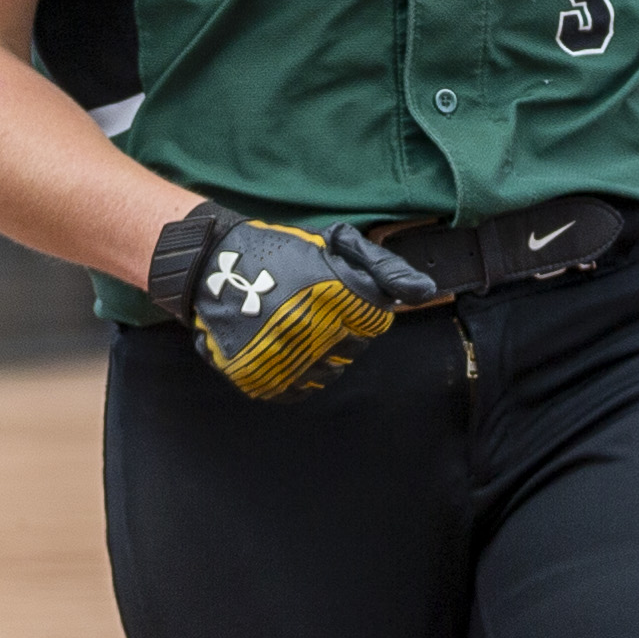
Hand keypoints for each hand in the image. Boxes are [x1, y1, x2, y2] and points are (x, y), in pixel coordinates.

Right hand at [150, 203, 441, 400]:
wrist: (214, 266)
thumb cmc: (282, 252)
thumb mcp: (337, 245)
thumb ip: (384, 268)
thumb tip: (425, 291)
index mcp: (338, 301)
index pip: (373, 327)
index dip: (359, 314)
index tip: (339, 301)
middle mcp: (316, 333)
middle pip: (352, 353)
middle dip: (340, 335)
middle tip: (313, 313)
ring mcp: (287, 359)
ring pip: (326, 375)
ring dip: (319, 357)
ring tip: (297, 332)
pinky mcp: (261, 377)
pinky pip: (296, 392)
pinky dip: (296, 378)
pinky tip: (285, 354)